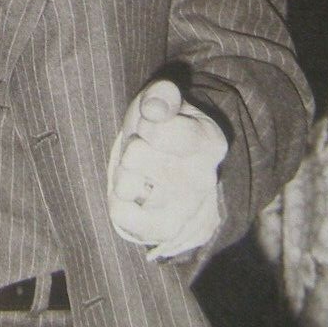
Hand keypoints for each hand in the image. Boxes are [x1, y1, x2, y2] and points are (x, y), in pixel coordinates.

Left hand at [107, 79, 226, 260]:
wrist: (164, 166)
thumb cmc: (162, 127)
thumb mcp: (162, 100)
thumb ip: (162, 95)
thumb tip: (154, 110)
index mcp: (210, 142)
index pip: (156, 129)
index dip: (145, 120)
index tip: (153, 122)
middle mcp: (204, 179)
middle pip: (135, 155)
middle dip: (131, 145)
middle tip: (145, 147)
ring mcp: (186, 209)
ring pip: (125, 184)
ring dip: (123, 172)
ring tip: (140, 170)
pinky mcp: (164, 231)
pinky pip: (120, 213)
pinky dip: (118, 200)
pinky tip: (134, 192)